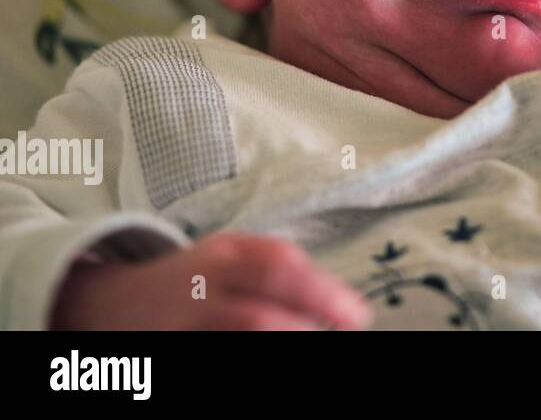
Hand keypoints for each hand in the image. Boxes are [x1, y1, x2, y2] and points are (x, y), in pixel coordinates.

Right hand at [49, 232, 373, 329]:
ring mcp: (180, 326)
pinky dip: (244, 359)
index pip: (278, 266)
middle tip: (342, 333)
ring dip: (281, 343)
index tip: (357, 316)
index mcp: (225, 255)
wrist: (104, 301)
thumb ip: (277, 268)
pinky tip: (270, 364)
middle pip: (256, 316)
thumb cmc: (193, 279)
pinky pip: (213, 358)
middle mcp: (201, 289)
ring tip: (310, 342)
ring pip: (239, 337)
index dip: (323, 292)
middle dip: (304, 329)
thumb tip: (341, 302)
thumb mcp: (231, 256)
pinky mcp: (166, 353)